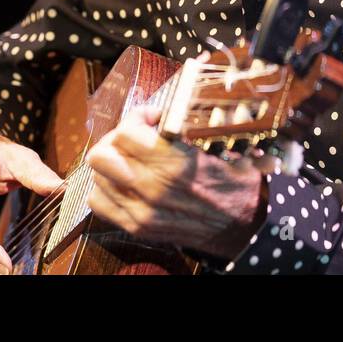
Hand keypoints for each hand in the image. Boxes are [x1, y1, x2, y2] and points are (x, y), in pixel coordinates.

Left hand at [84, 105, 267, 260]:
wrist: (245, 226)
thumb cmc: (236, 183)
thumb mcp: (217, 146)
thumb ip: (181, 129)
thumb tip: (158, 114)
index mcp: (174, 164)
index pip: (125, 133)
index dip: (136, 118)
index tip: (152, 119)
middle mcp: (153, 189)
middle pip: (101, 155)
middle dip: (116, 140)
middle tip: (136, 138)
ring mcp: (142, 211)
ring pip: (97, 177)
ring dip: (111, 164)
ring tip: (132, 160)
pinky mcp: (137, 227)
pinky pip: (99, 202)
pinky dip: (106, 189)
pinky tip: (125, 182)